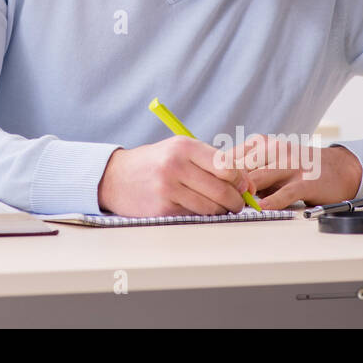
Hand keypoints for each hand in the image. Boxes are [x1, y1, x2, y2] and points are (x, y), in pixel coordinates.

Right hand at [97, 136, 256, 215]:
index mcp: (184, 146)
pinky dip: (201, 215)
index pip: (227, 167)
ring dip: (221, 211)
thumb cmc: (155, 163)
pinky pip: (195, 216)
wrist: (116, 177)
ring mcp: (168, 188)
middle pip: (223, 189)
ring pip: (212, 207)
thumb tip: (247, 183)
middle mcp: (175, 165)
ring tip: (217, 206)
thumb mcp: (179, 151)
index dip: (241, 180)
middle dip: (236, 200)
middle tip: (237, 203)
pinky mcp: (163, 208)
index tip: (243, 186)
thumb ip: (212, 163)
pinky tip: (196, 208)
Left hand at [218, 134, 362, 209]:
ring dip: (244, 195)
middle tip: (215, 202)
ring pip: (258, 179)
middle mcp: (273, 150)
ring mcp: (290, 164)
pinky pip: (284, 192)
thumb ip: (245, 171)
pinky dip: (271, 202)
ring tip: (233, 208)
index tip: (204, 189)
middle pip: (239, 169)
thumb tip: (215, 187)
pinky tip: (261, 209)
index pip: (229, 158)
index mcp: (259, 144)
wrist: (337, 168)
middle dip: (226, 187)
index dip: (215, 176)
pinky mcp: (306, 181)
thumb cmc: (296, 168)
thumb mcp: (268, 161)